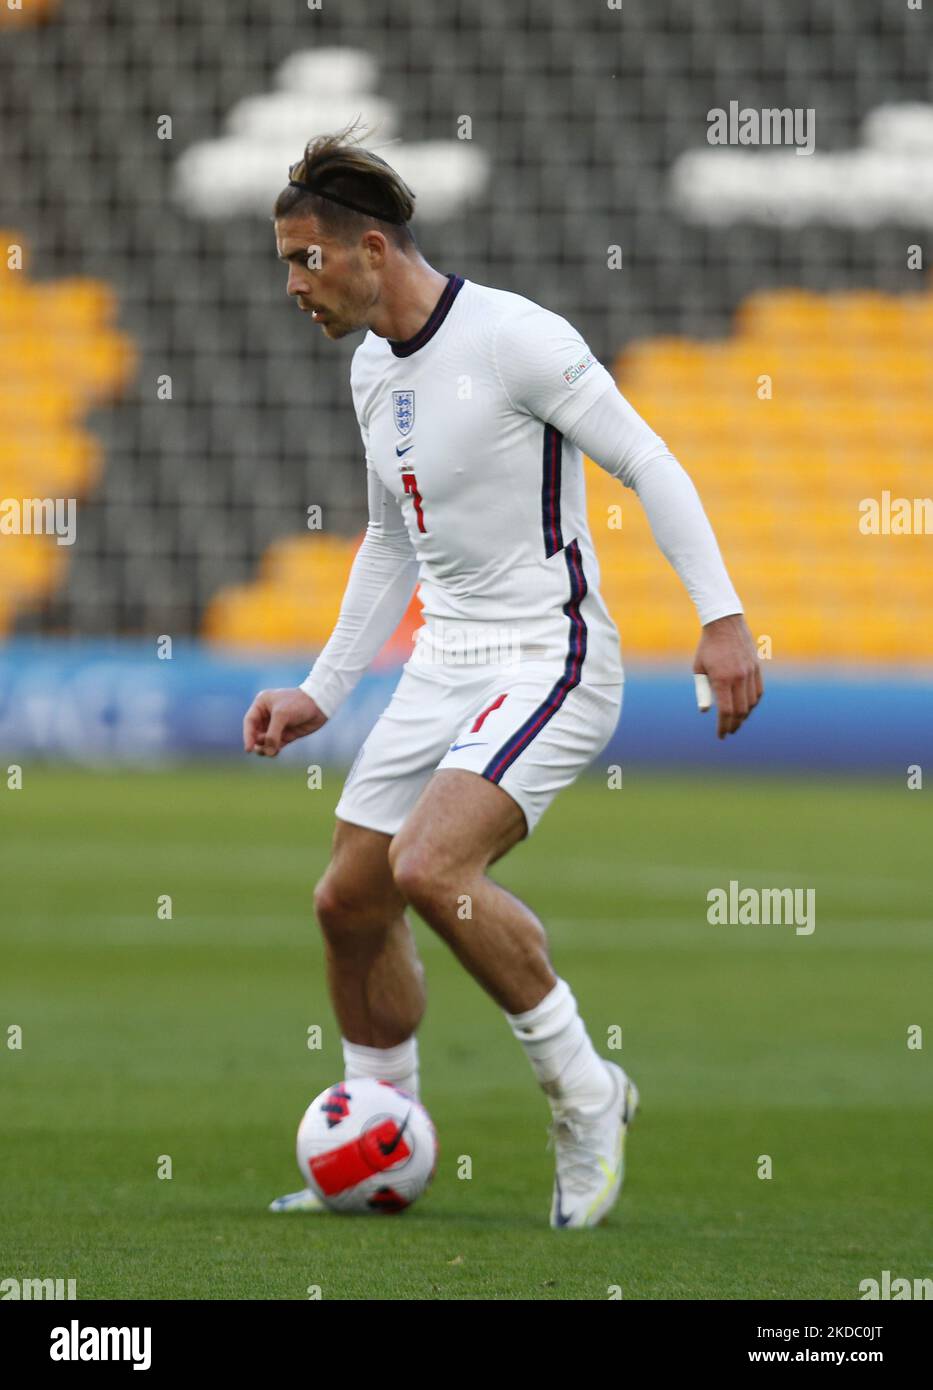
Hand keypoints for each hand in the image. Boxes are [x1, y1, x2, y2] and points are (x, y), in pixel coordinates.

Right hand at [242, 687, 326, 756]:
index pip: (250, 721)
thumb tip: (268, 751)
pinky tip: (275, 753)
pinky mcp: (287, 734)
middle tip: (261, 751)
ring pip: (265, 741)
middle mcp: (268, 714)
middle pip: (256, 733)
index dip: (247, 735)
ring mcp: (277, 725)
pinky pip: (276, 745)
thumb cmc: (299, 703)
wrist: (320, 704)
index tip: (248, 749)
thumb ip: (272, 734)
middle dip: (257, 743)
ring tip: (269, 752)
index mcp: (262, 704)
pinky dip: (274, 750)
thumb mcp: (282, 715)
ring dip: (265, 748)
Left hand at [693, 614, 762, 739]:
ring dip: (744, 715)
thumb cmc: (707, 648)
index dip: (723, 726)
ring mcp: (750, 672)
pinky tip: (747, 708)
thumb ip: (702, 690)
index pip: (725, 711)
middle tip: (729, 731)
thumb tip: (705, 711)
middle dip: (734, 724)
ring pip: (751, 703)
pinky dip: (753, 703)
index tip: (721, 735)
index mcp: (721, 679)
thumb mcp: (699, 669)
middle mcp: (738, 677)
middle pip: (740, 711)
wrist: (725, 624)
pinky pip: (758, 692)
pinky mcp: (757, 668)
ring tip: (736, 721)